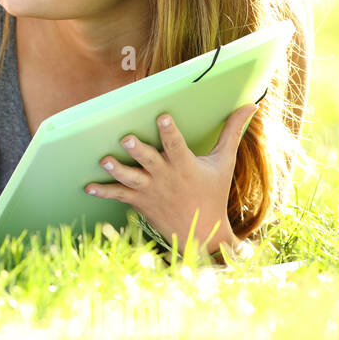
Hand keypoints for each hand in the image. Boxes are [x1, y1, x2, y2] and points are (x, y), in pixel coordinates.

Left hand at [83, 104, 257, 256]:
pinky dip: (104, 191)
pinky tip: (88, 186)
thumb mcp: (224, 162)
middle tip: (126, 138)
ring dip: (117, 171)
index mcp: (185, 166)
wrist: (201, 233)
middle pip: (149, 161)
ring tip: (104, 161)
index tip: (161, 116)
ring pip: (131, 179)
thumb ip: (233, 132)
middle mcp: (166, 177)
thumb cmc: (213, 192)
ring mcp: (150, 190)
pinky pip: (119, 196)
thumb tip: (251, 105)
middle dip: (138, 151)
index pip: (176, 145)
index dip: (169, 131)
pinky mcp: (139, 201)